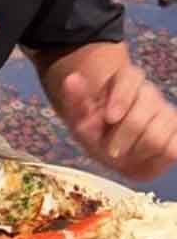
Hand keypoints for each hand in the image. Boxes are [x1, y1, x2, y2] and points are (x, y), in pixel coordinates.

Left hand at [59, 66, 176, 178]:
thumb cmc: (96, 128)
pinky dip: (157, 160)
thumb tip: (72, 79)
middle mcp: (149, 93)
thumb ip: (76, 100)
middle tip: (111, 151)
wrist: (113, 147)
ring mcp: (166, 113)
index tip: (109, 118)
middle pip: (139, 118)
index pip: (129, 79)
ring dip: (137, 152)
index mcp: (125, 80)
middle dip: (122, 138)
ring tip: (127, 154)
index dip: (120, 99)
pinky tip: (144, 158)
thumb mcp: (79, 117)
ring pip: (157, 137)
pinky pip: (173, 149)